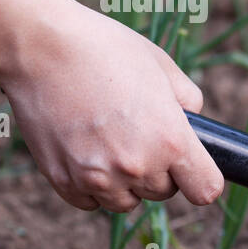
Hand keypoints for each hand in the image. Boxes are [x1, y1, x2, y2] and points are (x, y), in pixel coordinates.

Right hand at [0, 0, 224, 212]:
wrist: (41, 47)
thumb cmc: (104, 48)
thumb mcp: (161, 65)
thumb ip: (188, 100)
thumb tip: (193, 124)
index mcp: (170, 140)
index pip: (205, 190)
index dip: (200, 177)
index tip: (191, 166)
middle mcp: (137, 167)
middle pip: (163, 192)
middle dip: (157, 169)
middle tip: (136, 132)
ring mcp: (97, 178)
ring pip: (125, 202)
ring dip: (123, 181)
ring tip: (107, 139)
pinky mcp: (63, 181)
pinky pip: (89, 200)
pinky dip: (89, 183)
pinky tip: (82, 148)